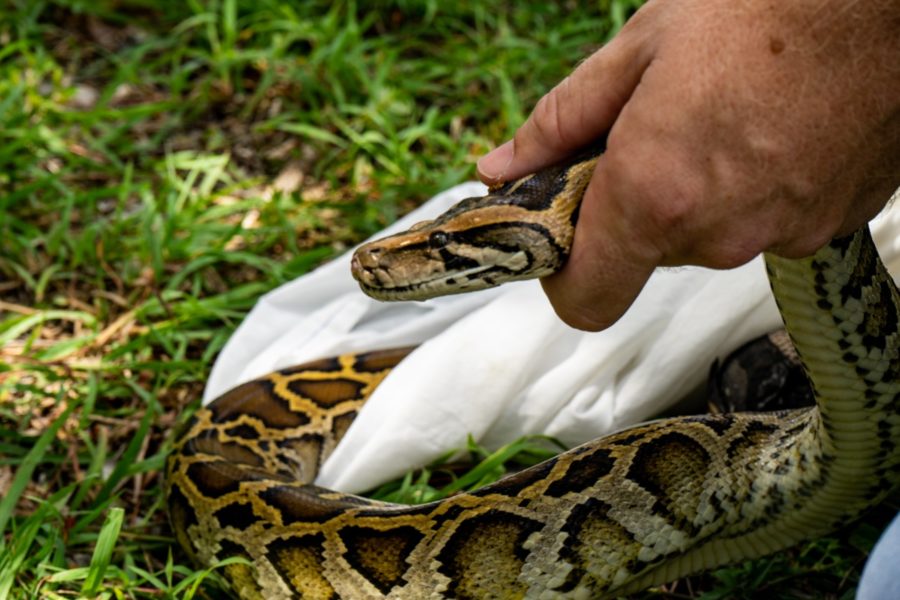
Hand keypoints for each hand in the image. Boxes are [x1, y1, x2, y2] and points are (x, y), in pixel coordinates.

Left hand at [477, 0, 899, 330]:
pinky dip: (751, 190)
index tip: (560, 236)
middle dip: (634, 204)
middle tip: (650, 134)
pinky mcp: (827, 228)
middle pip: (645, 254)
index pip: (584, 299)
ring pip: (706, 236)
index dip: (561, 276)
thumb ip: (559, 123)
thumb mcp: (637, 50)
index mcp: (654, 195)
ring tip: (719, 118)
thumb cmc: (766, 6)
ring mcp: (779, 237)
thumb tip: (502, 167)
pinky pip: (762, 224)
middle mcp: (716, 234)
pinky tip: (768, 130)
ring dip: (696, 192)